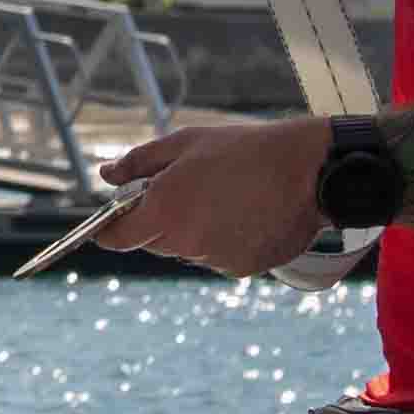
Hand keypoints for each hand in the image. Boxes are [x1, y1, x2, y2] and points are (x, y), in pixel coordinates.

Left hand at [85, 115, 349, 278]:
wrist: (308, 172)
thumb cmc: (244, 150)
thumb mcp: (184, 144)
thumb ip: (138, 162)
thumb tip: (105, 174)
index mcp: (163, 212)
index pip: (117, 237)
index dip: (109, 228)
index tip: (110, 219)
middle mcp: (184, 244)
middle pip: (152, 242)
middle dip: (159, 219)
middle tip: (188, 186)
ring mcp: (213, 260)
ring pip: (187, 249)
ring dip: (193, 228)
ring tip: (225, 194)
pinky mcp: (239, 269)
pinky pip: (216, 256)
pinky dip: (223, 239)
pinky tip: (245, 211)